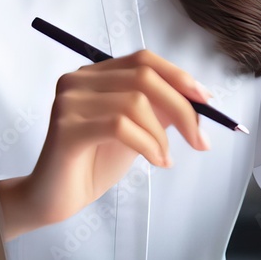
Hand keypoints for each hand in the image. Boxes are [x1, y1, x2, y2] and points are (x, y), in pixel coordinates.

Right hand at [26, 49, 212, 226]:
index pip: (144, 60)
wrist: (54, 200)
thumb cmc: (95, 162)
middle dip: (182, 107)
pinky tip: (156, 161)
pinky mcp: (65, 127)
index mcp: (96, 74)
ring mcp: (69, 101)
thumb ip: (160, 108)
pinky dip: (148, 145)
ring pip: (135, 103)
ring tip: (166, 158)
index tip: (206, 100)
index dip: (179, 76)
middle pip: (144, 77)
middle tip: (200, 138)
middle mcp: (79, 80)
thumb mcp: (138, 129)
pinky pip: (120, 126)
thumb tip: (199, 97)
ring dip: (162, 135)